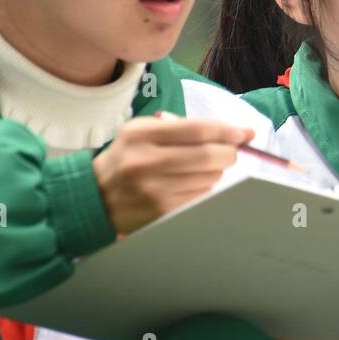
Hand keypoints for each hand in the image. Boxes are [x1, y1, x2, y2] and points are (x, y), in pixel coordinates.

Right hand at [92, 115, 253, 234]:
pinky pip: (201, 196)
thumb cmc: (126, 158)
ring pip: (210, 178)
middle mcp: (146, 161)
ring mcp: (154, 190)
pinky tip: (191, 184)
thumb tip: (231, 132)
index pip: (198, 129)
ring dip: (216, 172)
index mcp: (141, 135)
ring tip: (201, 168)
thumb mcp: (140, 132)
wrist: (93, 197)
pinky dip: (204, 188)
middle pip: (210, 156)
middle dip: (229, 152)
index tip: (245, 132)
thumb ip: (180, 127)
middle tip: (231, 151)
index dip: (227, 131)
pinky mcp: (162, 212)